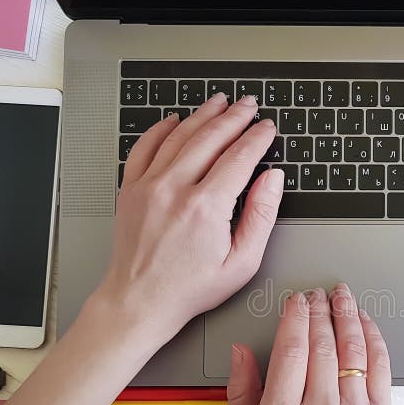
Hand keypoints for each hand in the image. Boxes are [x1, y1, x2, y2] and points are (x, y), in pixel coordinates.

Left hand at [92, 93, 283, 340]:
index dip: (257, 138)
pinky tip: (174, 119)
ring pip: (179, 136)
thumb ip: (261, 216)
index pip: (239, 157)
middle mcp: (175, 188)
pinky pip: (145, 147)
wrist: (139, 301)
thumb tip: (272, 180)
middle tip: (249, 106)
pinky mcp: (131, 189)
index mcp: (206, 207)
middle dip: (234, 118)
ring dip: (203, 115)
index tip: (268, 128)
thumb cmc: (190, 288)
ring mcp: (149, 185)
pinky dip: (161, 129)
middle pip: (210, 138)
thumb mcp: (241, 262)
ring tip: (219, 102)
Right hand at [227, 284, 390, 404]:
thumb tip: (240, 350)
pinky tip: (363, 321)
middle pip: (321, 345)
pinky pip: (380, 364)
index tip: (294, 301)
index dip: (294, 318)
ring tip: (340, 295)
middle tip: (315, 294)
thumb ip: (239, 392)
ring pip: (352, 349)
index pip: (290, 351)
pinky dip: (372, 336)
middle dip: (319, 310)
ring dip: (346, 315)